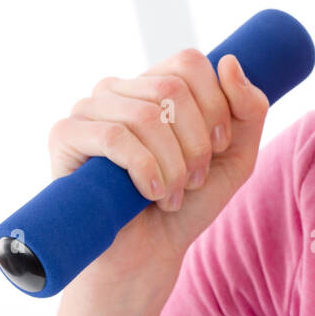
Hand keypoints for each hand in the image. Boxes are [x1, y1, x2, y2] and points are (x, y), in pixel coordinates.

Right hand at [47, 48, 269, 289]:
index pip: (189, 62)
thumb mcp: (236, 156)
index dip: (216, 105)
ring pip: (147, 115)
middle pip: (172, 88)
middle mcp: (120, 89)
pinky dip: (144, 169)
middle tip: (194, 179)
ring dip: (173, 164)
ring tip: (172, 193)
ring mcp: (89, 109)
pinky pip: (114, 136)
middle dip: (197, 142)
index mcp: (156, 85)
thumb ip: (249, 109)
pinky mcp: (65, 135)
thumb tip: (229, 61)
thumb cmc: (189, 203)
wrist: (148, 254)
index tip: (220, 146)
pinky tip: (149, 193)